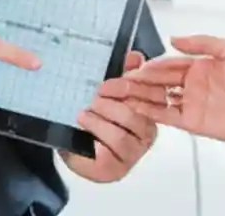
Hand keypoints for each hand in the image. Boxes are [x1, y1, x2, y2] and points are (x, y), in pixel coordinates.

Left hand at [63, 51, 157, 182]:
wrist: (72, 144)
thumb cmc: (93, 117)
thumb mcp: (108, 91)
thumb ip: (122, 74)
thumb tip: (134, 56)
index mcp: (149, 112)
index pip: (153, 97)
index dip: (135, 85)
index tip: (118, 78)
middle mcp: (146, 134)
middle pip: (137, 114)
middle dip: (116, 100)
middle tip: (98, 91)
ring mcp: (132, 153)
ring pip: (121, 134)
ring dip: (102, 117)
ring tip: (86, 109)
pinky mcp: (114, 168)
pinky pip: (107, 150)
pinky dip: (94, 131)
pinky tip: (82, 121)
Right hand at [99, 35, 224, 147]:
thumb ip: (202, 42)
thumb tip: (175, 39)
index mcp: (200, 66)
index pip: (169, 64)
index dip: (152, 65)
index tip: (135, 65)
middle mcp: (193, 84)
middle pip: (160, 81)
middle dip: (140, 80)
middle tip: (120, 80)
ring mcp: (191, 103)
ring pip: (159, 98)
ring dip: (140, 96)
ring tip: (120, 93)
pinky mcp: (191, 122)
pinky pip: (166, 116)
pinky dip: (150, 112)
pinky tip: (135, 107)